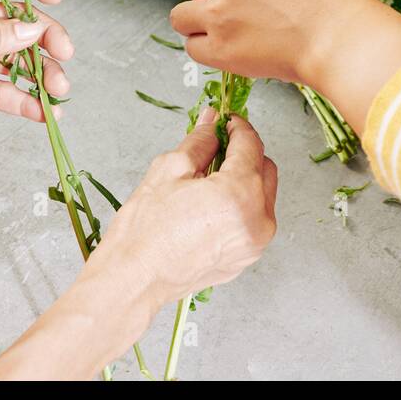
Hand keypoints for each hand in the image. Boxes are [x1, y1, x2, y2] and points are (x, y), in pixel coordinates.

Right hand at [0, 110, 277, 378]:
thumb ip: (200, 140)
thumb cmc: (146, 230)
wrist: (135, 279)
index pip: (251, 145)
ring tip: (210, 179)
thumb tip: (213, 119)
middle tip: (217, 146)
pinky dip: (241, 204)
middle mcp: (256, 219)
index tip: (227, 121)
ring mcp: (255, 242)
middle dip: (244, 152)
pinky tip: (212, 203)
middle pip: (265, 168)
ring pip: (263, 194)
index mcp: (239, 194)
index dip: (238, 127)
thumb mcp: (170, 170)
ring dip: (245, 179)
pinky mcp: (248, 256)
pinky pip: (255, 218)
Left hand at [169, 0, 400, 129]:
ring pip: (182, 16)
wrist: (341, 36)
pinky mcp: (217, 45)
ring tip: (226, 35)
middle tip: (238, 15)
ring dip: (200, 24)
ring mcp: (216, 8)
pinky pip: (193, 48)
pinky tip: (228, 54)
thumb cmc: (337, 1)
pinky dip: (207, 52)